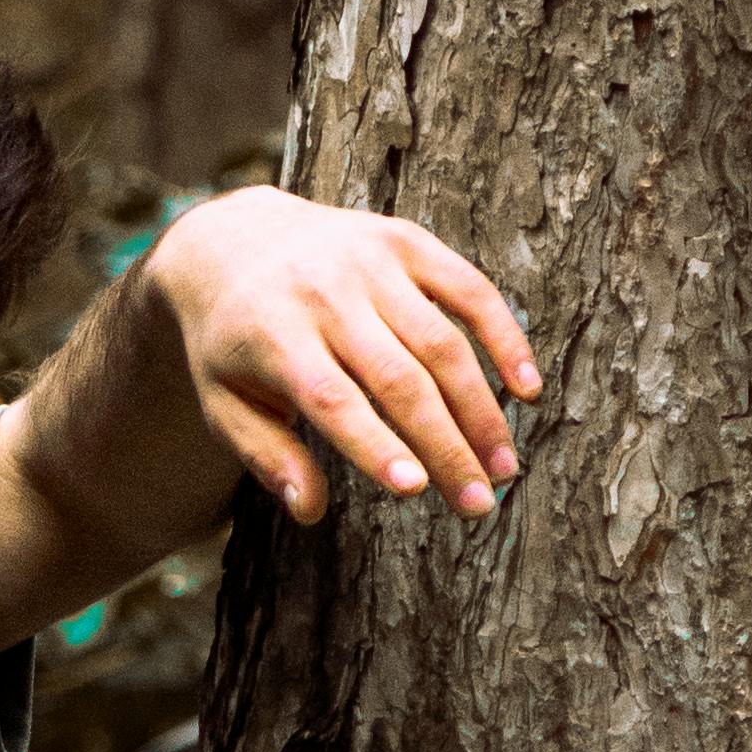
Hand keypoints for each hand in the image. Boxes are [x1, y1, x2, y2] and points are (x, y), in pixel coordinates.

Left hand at [146, 185, 540, 526]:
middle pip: (401, 379)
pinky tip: (527, 388)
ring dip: (481, 410)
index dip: (377, 445)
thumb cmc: (233, 341)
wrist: (234, 240)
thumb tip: (309, 510)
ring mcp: (372, 262)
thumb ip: (266, 456)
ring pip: (442, 342)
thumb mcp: (224, 402)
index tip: (415, 490)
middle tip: (478, 504)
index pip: (335, 399)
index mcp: (276, 336)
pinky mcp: (406, 241)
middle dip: (446, 446)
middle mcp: (328, 293)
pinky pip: (469, 289)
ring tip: (502, 467)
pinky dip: (504, 337)